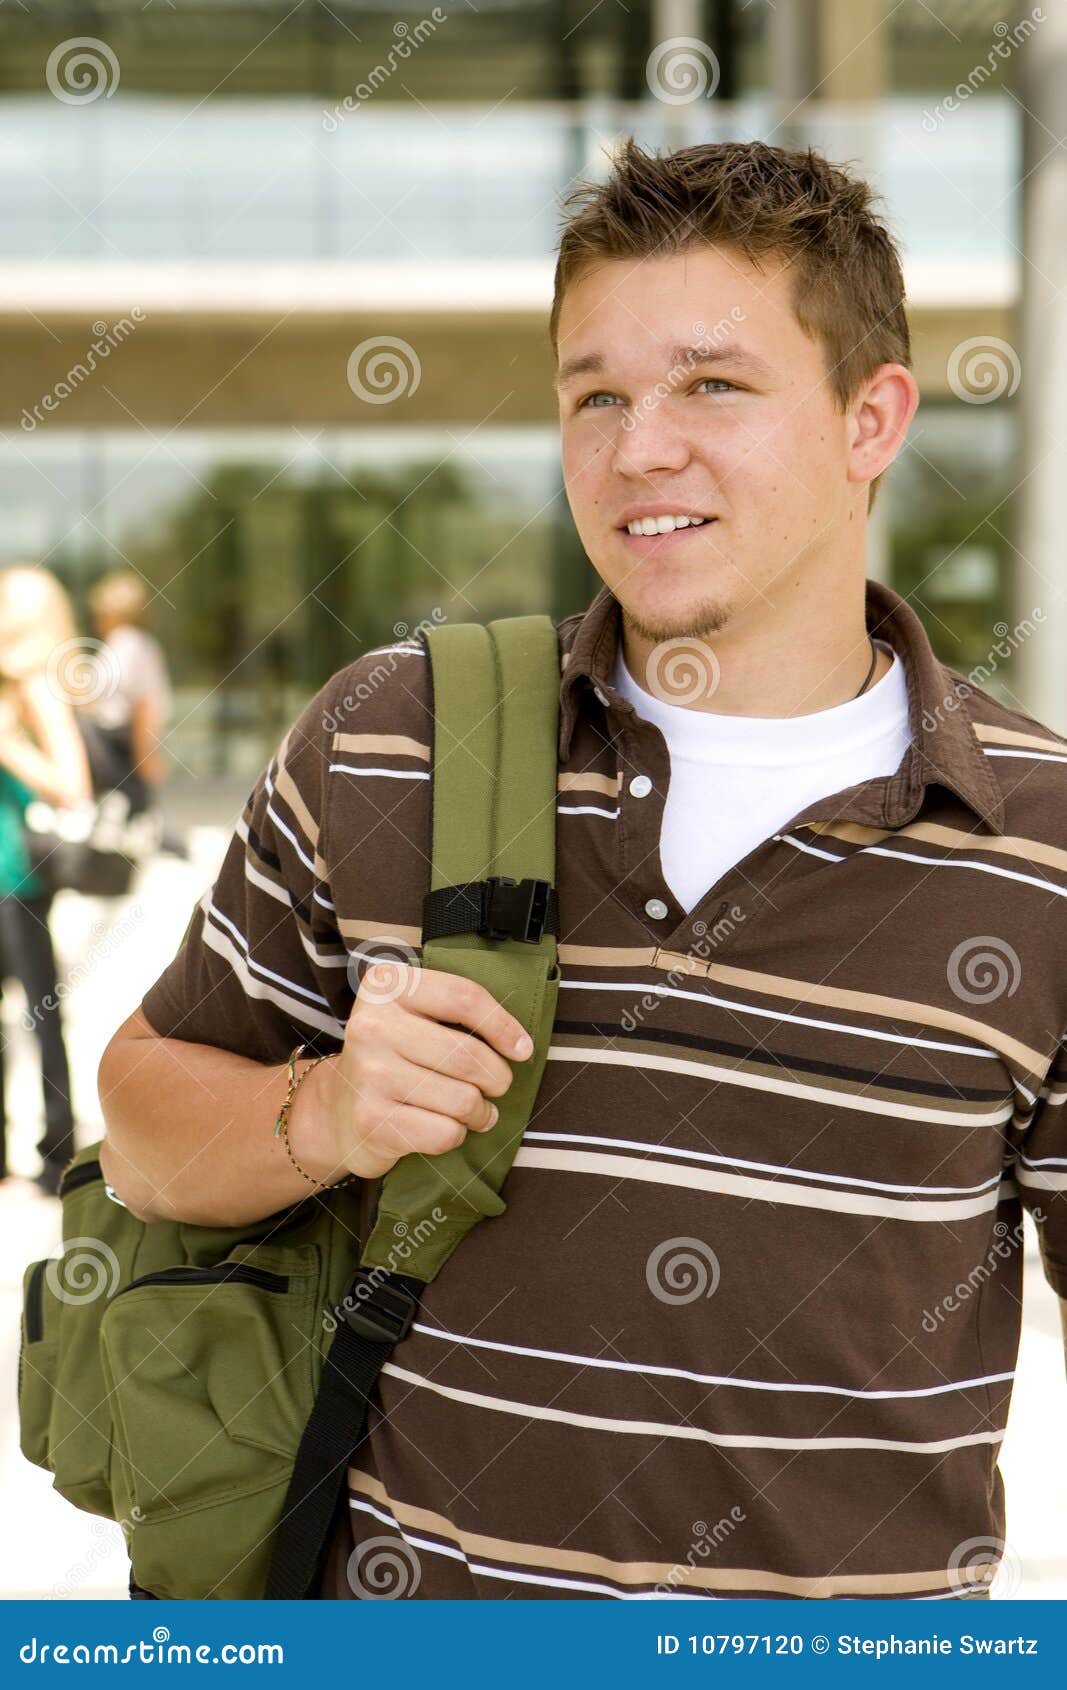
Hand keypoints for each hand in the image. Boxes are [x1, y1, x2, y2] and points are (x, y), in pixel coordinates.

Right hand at [290, 963, 534, 1182]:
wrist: (338, 1109)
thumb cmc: (395, 1057)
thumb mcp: (415, 1014)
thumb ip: (458, 1012)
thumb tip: (520, 1045)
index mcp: (388, 986)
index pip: (465, 998)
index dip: (503, 1026)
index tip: (522, 1050)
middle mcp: (372, 1025)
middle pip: (469, 1054)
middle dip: (497, 1078)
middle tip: (496, 1086)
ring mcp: (369, 1074)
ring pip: (463, 1099)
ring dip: (480, 1112)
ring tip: (474, 1111)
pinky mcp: (372, 1119)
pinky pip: (445, 1132)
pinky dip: (456, 1134)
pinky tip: (446, 1127)